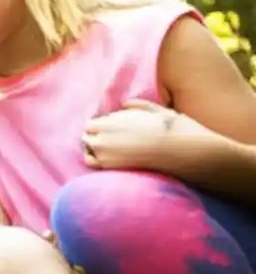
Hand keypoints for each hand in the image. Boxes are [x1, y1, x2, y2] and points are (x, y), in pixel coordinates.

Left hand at [83, 99, 210, 171]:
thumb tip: (124, 105)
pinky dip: (95, 158)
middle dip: (98, 135)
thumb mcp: (158, 110)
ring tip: (116, 148)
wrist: (184, 153)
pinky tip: (110, 158)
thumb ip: (137, 106)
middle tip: (116, 139)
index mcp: (112, 121)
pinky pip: (91, 162)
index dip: (104, 124)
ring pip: (88, 147)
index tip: (116, 128)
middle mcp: (103, 136)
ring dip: (96, 146)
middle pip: (89, 135)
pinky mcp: (110, 168)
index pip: (93, 123)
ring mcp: (104, 154)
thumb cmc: (175, 129)